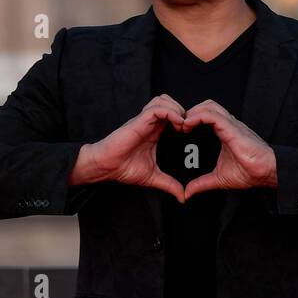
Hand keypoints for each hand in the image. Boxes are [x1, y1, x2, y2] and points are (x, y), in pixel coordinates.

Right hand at [70, 95, 185, 201]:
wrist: (107, 167)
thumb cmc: (124, 168)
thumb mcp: (154, 177)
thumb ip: (169, 184)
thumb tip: (182, 197)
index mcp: (154, 131)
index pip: (171, 113)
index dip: (183, 118)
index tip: (189, 133)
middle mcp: (149, 123)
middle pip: (169, 101)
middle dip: (182, 110)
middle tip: (188, 127)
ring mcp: (144, 120)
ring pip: (164, 100)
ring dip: (177, 109)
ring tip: (181, 124)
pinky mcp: (139, 121)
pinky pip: (158, 108)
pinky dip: (170, 112)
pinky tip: (177, 124)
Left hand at [180, 101, 277, 197]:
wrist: (266, 171)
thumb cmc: (250, 172)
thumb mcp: (219, 179)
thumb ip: (202, 183)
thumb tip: (188, 193)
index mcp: (225, 132)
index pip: (206, 116)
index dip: (191, 120)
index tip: (181, 132)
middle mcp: (227, 125)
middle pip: (206, 106)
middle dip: (190, 112)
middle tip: (179, 127)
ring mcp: (230, 124)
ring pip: (208, 106)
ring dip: (192, 112)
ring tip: (183, 125)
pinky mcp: (231, 127)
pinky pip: (211, 114)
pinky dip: (197, 116)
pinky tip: (188, 125)